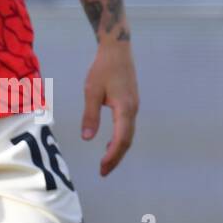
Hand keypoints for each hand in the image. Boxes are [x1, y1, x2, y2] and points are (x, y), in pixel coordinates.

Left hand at [82, 39, 138, 176]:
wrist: (118, 50)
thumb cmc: (103, 69)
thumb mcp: (91, 92)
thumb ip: (90, 115)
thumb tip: (88, 138)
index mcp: (124, 108)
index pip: (121, 138)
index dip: (112, 155)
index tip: (102, 168)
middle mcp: (133, 109)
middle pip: (128, 139)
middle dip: (116, 157)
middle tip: (103, 172)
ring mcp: (134, 106)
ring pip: (129, 133)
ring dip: (118, 149)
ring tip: (106, 162)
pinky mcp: (131, 103)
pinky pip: (128, 126)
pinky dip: (120, 138)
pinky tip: (109, 143)